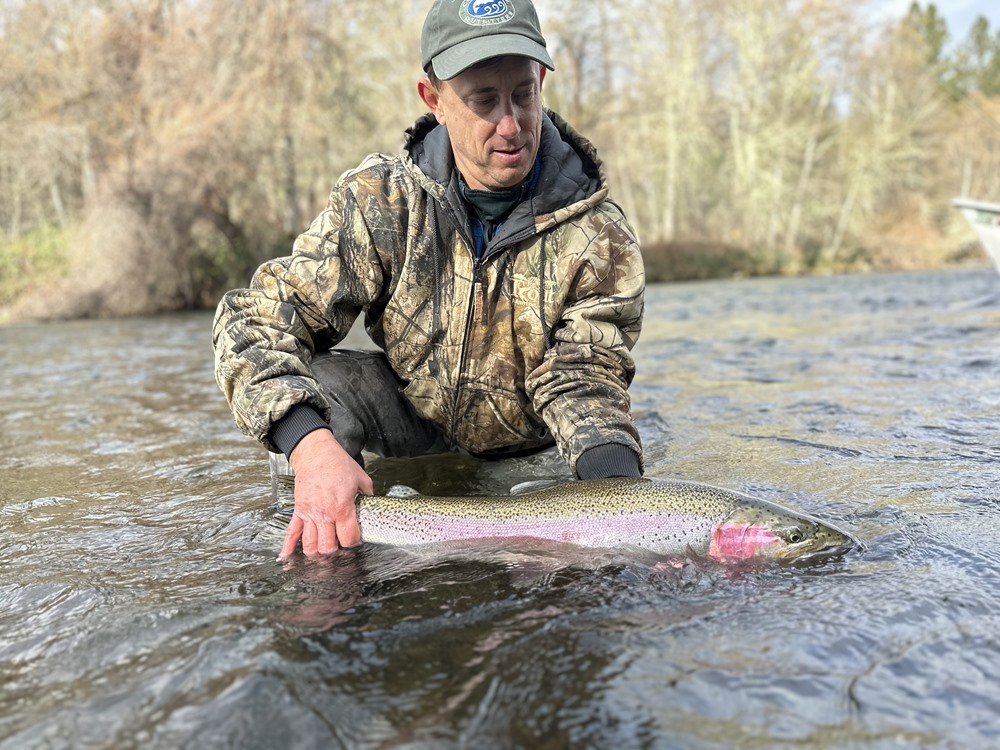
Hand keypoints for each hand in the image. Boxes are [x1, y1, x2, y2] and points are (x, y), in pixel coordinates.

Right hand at [277, 429, 372, 560]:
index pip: (349, 538)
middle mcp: (324, 514)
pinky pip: (291, 532)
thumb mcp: (361, 478)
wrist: (315, 453)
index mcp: (342, 507)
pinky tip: (287, 557)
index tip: (356, 538)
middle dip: (336, 551)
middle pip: (328, 547)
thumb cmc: (337, 463)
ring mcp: (309, 514)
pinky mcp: (299, 510)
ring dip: (317, 552)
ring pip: (311, 545)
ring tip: (323, 552)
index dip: (354, 542)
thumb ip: (368, 494)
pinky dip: (288, 547)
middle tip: (340, 547)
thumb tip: (372, 503)